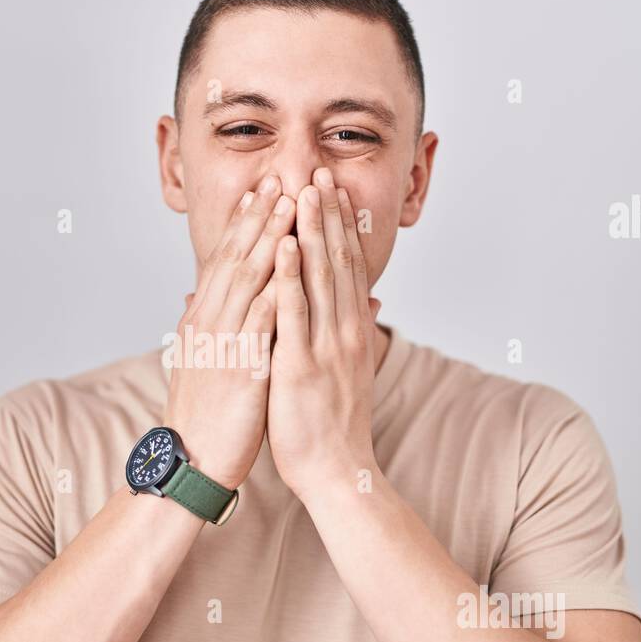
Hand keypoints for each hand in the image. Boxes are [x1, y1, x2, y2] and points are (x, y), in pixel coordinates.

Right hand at [162, 174, 296, 488]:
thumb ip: (214, 327)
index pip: (224, 261)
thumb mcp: (206, 361)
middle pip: (235, 260)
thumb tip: (207, 302)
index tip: (261, 192)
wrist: (192, 461)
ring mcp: (222, 345)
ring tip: (289, 208)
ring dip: (268, 242)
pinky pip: (257, 325)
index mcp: (203, 320)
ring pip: (246, 282)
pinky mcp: (239, 370)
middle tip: (280, 181)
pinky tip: (288, 269)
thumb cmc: (207, 415)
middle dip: (259, 219)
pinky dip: (272, 292)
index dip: (244, 225)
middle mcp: (209, 324)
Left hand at [267, 167, 380, 499]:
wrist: (335, 470)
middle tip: (318, 172)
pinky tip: (284, 244)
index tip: (330, 189)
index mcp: (351, 330)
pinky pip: (294, 314)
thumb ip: (344, 333)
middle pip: (335, 261)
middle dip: (326, 215)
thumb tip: (356, 306)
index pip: (346, 267)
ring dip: (310, 231)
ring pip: (318, 277)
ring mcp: (325, 346)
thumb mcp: (343, 370)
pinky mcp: (302, 366)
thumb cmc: (331, 424)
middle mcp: (344, 331)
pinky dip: (289, 276)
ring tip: (303, 190)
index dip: (337, 226)